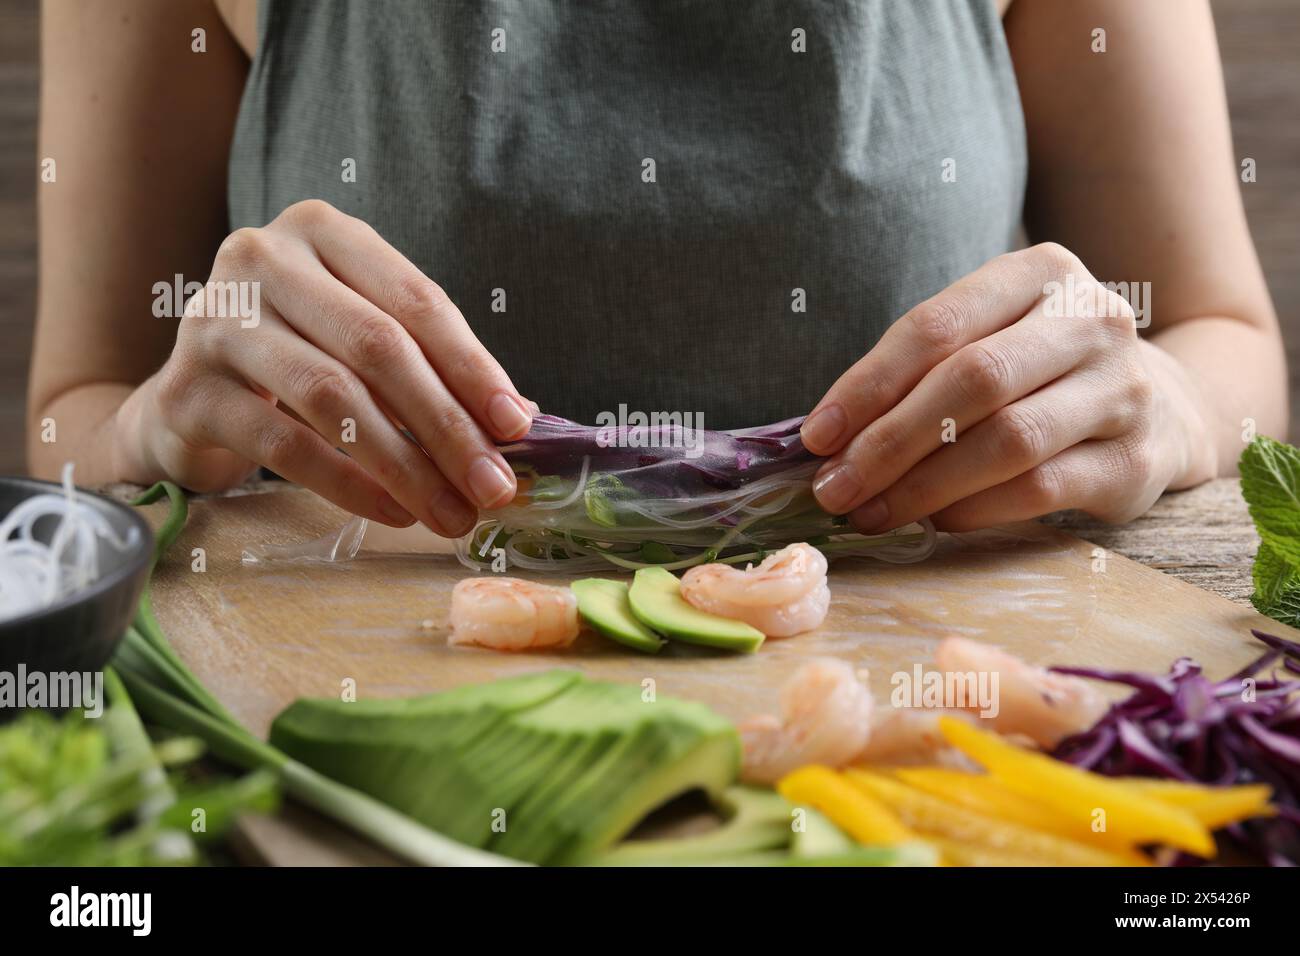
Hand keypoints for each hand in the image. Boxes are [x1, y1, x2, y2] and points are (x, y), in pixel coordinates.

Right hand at [125, 200, 531, 536]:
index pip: (417, 300)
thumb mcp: (365, 344)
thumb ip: (434, 368)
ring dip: (406, 465)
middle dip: (447, 426)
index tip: (517, 425)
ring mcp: (217, 320)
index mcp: (322, 232)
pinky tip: (393, 512)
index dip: (473, 367)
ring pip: (333, 396)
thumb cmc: (298, 359)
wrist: (192, 397)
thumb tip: (520, 417)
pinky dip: (349, 484)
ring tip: (450, 512)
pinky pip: (286, 443)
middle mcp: (262, 259)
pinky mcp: (189, 389)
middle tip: (492, 486)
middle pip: (379, 347)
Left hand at [802, 243, 1213, 531]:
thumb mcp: (988, 341)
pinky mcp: (1137, 458)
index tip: (816, 437)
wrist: (1159, 410)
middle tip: (833, 489)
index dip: (867, 384)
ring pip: (1007, 438)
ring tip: (869, 512)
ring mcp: (1124, 388)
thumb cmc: (1038, 374)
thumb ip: (918, 373)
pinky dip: (973, 508)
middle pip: (971, 380)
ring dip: (923, 485)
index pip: (937, 325)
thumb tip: (827, 441)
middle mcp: (1091, 318)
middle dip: (888, 441)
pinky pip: (1039, 488)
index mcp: (1040, 273)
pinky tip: (933, 522)